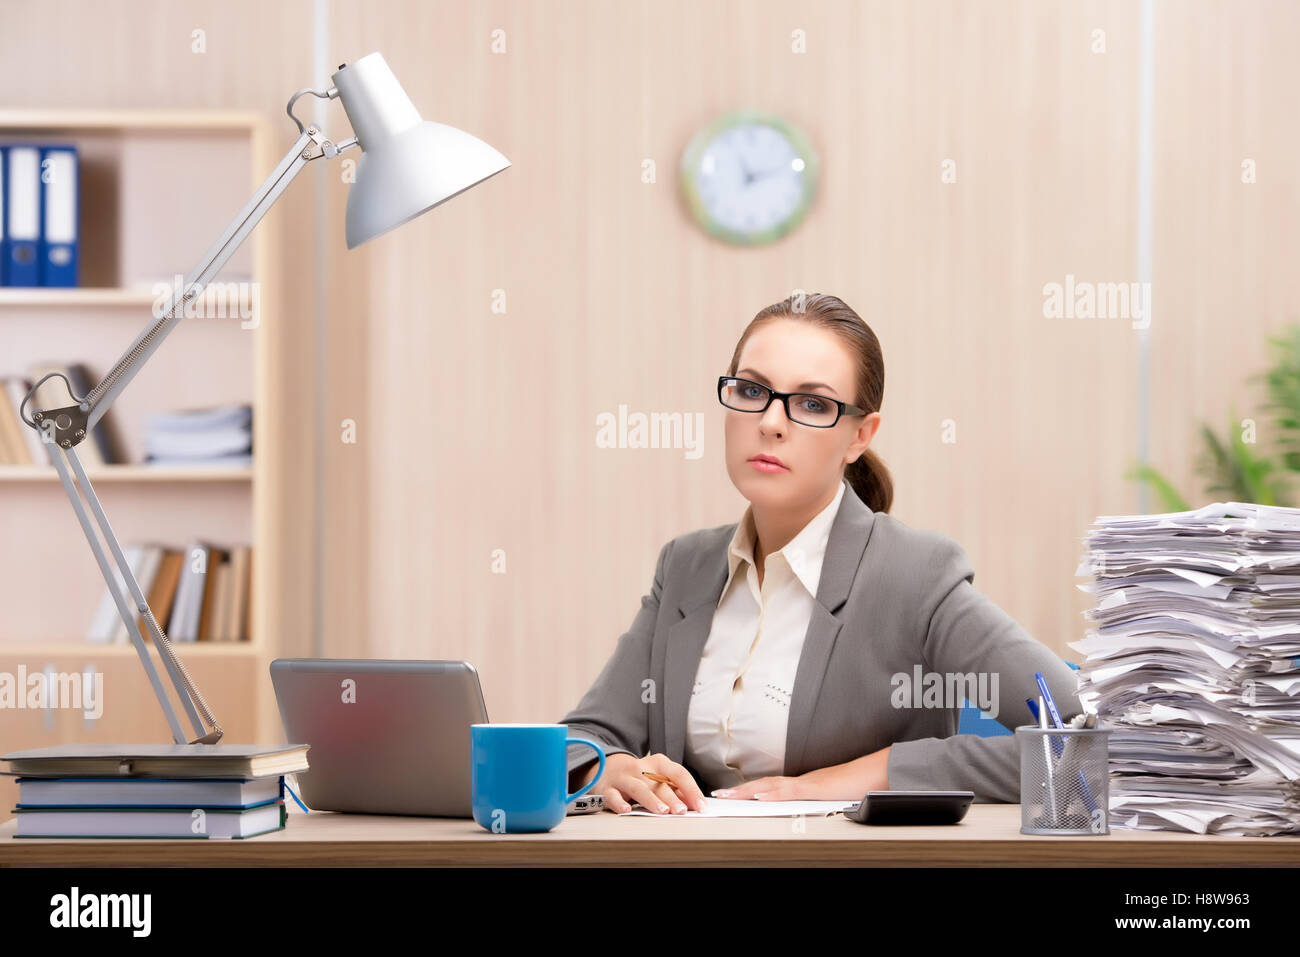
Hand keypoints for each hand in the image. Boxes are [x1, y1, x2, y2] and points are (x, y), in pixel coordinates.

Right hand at [591, 752, 707, 813]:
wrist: (607, 767)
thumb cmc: (639, 776)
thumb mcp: (658, 778)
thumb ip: (675, 790)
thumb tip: (695, 806)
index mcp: (658, 763)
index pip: (678, 774)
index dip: (691, 790)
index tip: (702, 806)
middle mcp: (641, 768)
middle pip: (659, 783)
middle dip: (672, 798)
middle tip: (682, 811)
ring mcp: (624, 777)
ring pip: (638, 788)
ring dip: (651, 800)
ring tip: (662, 812)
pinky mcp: (608, 788)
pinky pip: (613, 795)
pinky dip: (620, 803)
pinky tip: (627, 811)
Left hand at [712, 747, 890, 800]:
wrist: (877, 774)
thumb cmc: (858, 788)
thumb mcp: (831, 801)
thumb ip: (815, 805)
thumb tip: (801, 815)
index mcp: (802, 786)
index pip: (770, 788)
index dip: (749, 791)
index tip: (730, 795)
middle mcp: (801, 782)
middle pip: (765, 784)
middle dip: (740, 791)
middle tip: (718, 796)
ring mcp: (808, 783)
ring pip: (773, 786)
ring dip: (749, 791)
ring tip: (729, 796)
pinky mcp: (818, 788)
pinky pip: (792, 791)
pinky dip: (775, 794)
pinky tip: (762, 797)